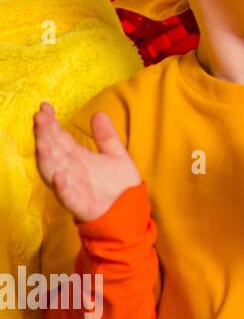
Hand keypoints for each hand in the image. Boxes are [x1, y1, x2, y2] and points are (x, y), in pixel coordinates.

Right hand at [32, 102, 141, 222]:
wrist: (128, 212)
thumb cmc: (118, 185)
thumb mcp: (116, 155)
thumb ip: (106, 137)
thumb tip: (99, 114)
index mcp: (77, 157)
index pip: (59, 137)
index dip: (51, 123)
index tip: (45, 107)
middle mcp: (70, 170)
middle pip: (52, 150)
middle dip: (44, 134)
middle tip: (39, 117)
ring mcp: (72, 187)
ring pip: (53, 171)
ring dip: (46, 157)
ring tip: (42, 142)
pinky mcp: (80, 205)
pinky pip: (67, 197)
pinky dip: (62, 187)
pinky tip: (59, 176)